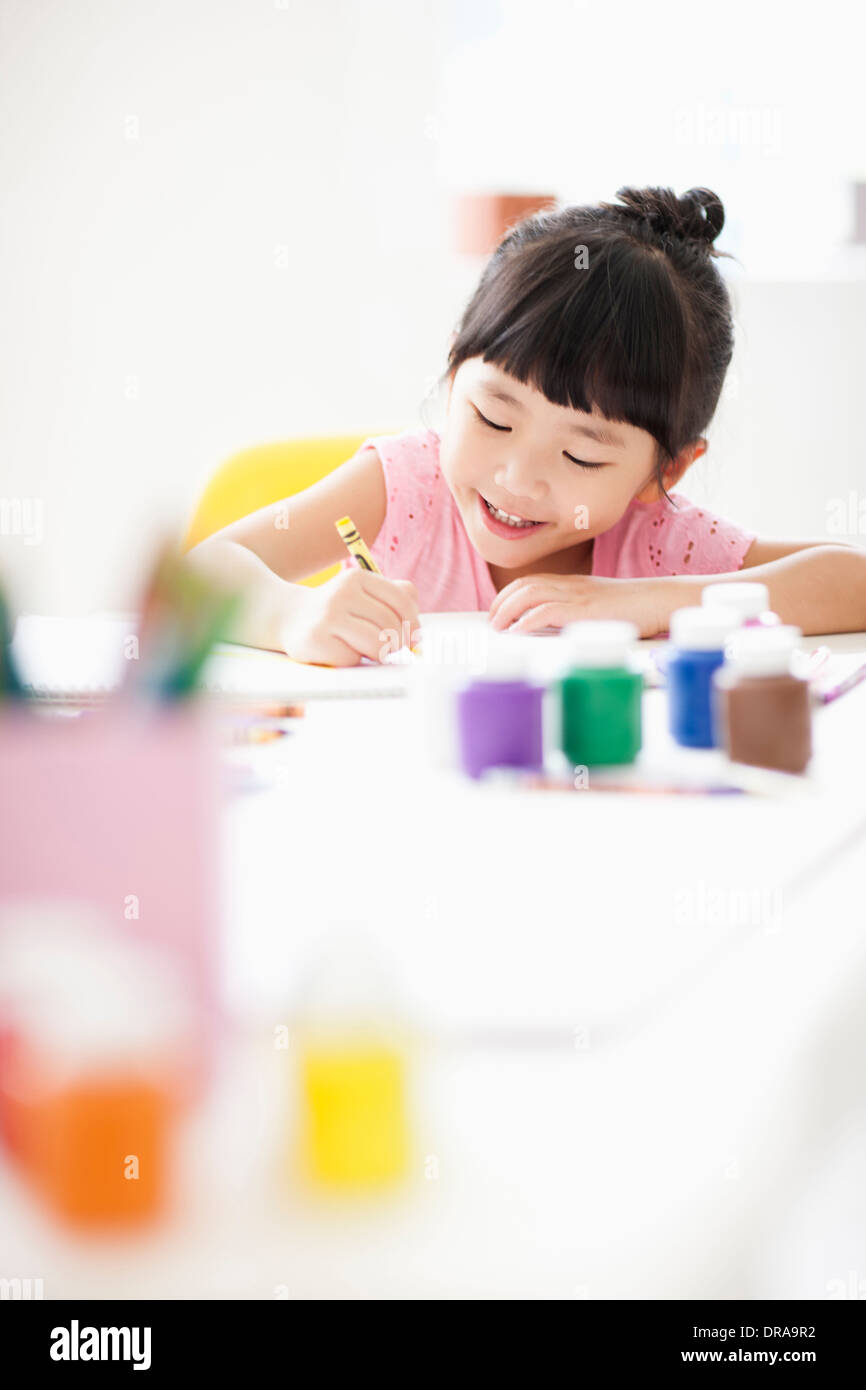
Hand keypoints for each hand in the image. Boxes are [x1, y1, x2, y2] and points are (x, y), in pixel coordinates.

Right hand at [279, 568, 419, 665]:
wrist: (289, 618)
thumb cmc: (337, 610)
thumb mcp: (364, 594)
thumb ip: (396, 597)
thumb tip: (417, 627)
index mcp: (357, 578)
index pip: (402, 601)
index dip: (414, 624)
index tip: (412, 638)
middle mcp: (342, 593)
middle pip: (391, 625)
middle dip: (396, 643)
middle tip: (389, 649)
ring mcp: (328, 616)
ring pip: (377, 644)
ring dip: (378, 653)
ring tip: (368, 651)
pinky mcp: (316, 639)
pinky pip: (353, 658)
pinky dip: (353, 660)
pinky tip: (341, 651)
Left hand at [488, 573, 670, 638]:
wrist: (658, 600)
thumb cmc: (633, 609)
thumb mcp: (598, 607)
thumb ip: (576, 612)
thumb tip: (552, 629)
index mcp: (572, 584)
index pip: (531, 581)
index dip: (508, 594)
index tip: (497, 611)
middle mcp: (571, 585)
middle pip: (524, 586)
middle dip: (501, 603)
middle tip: (491, 622)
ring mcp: (577, 596)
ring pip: (530, 594)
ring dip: (508, 610)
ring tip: (497, 627)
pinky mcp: (585, 610)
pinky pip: (548, 610)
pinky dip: (528, 619)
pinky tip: (518, 630)